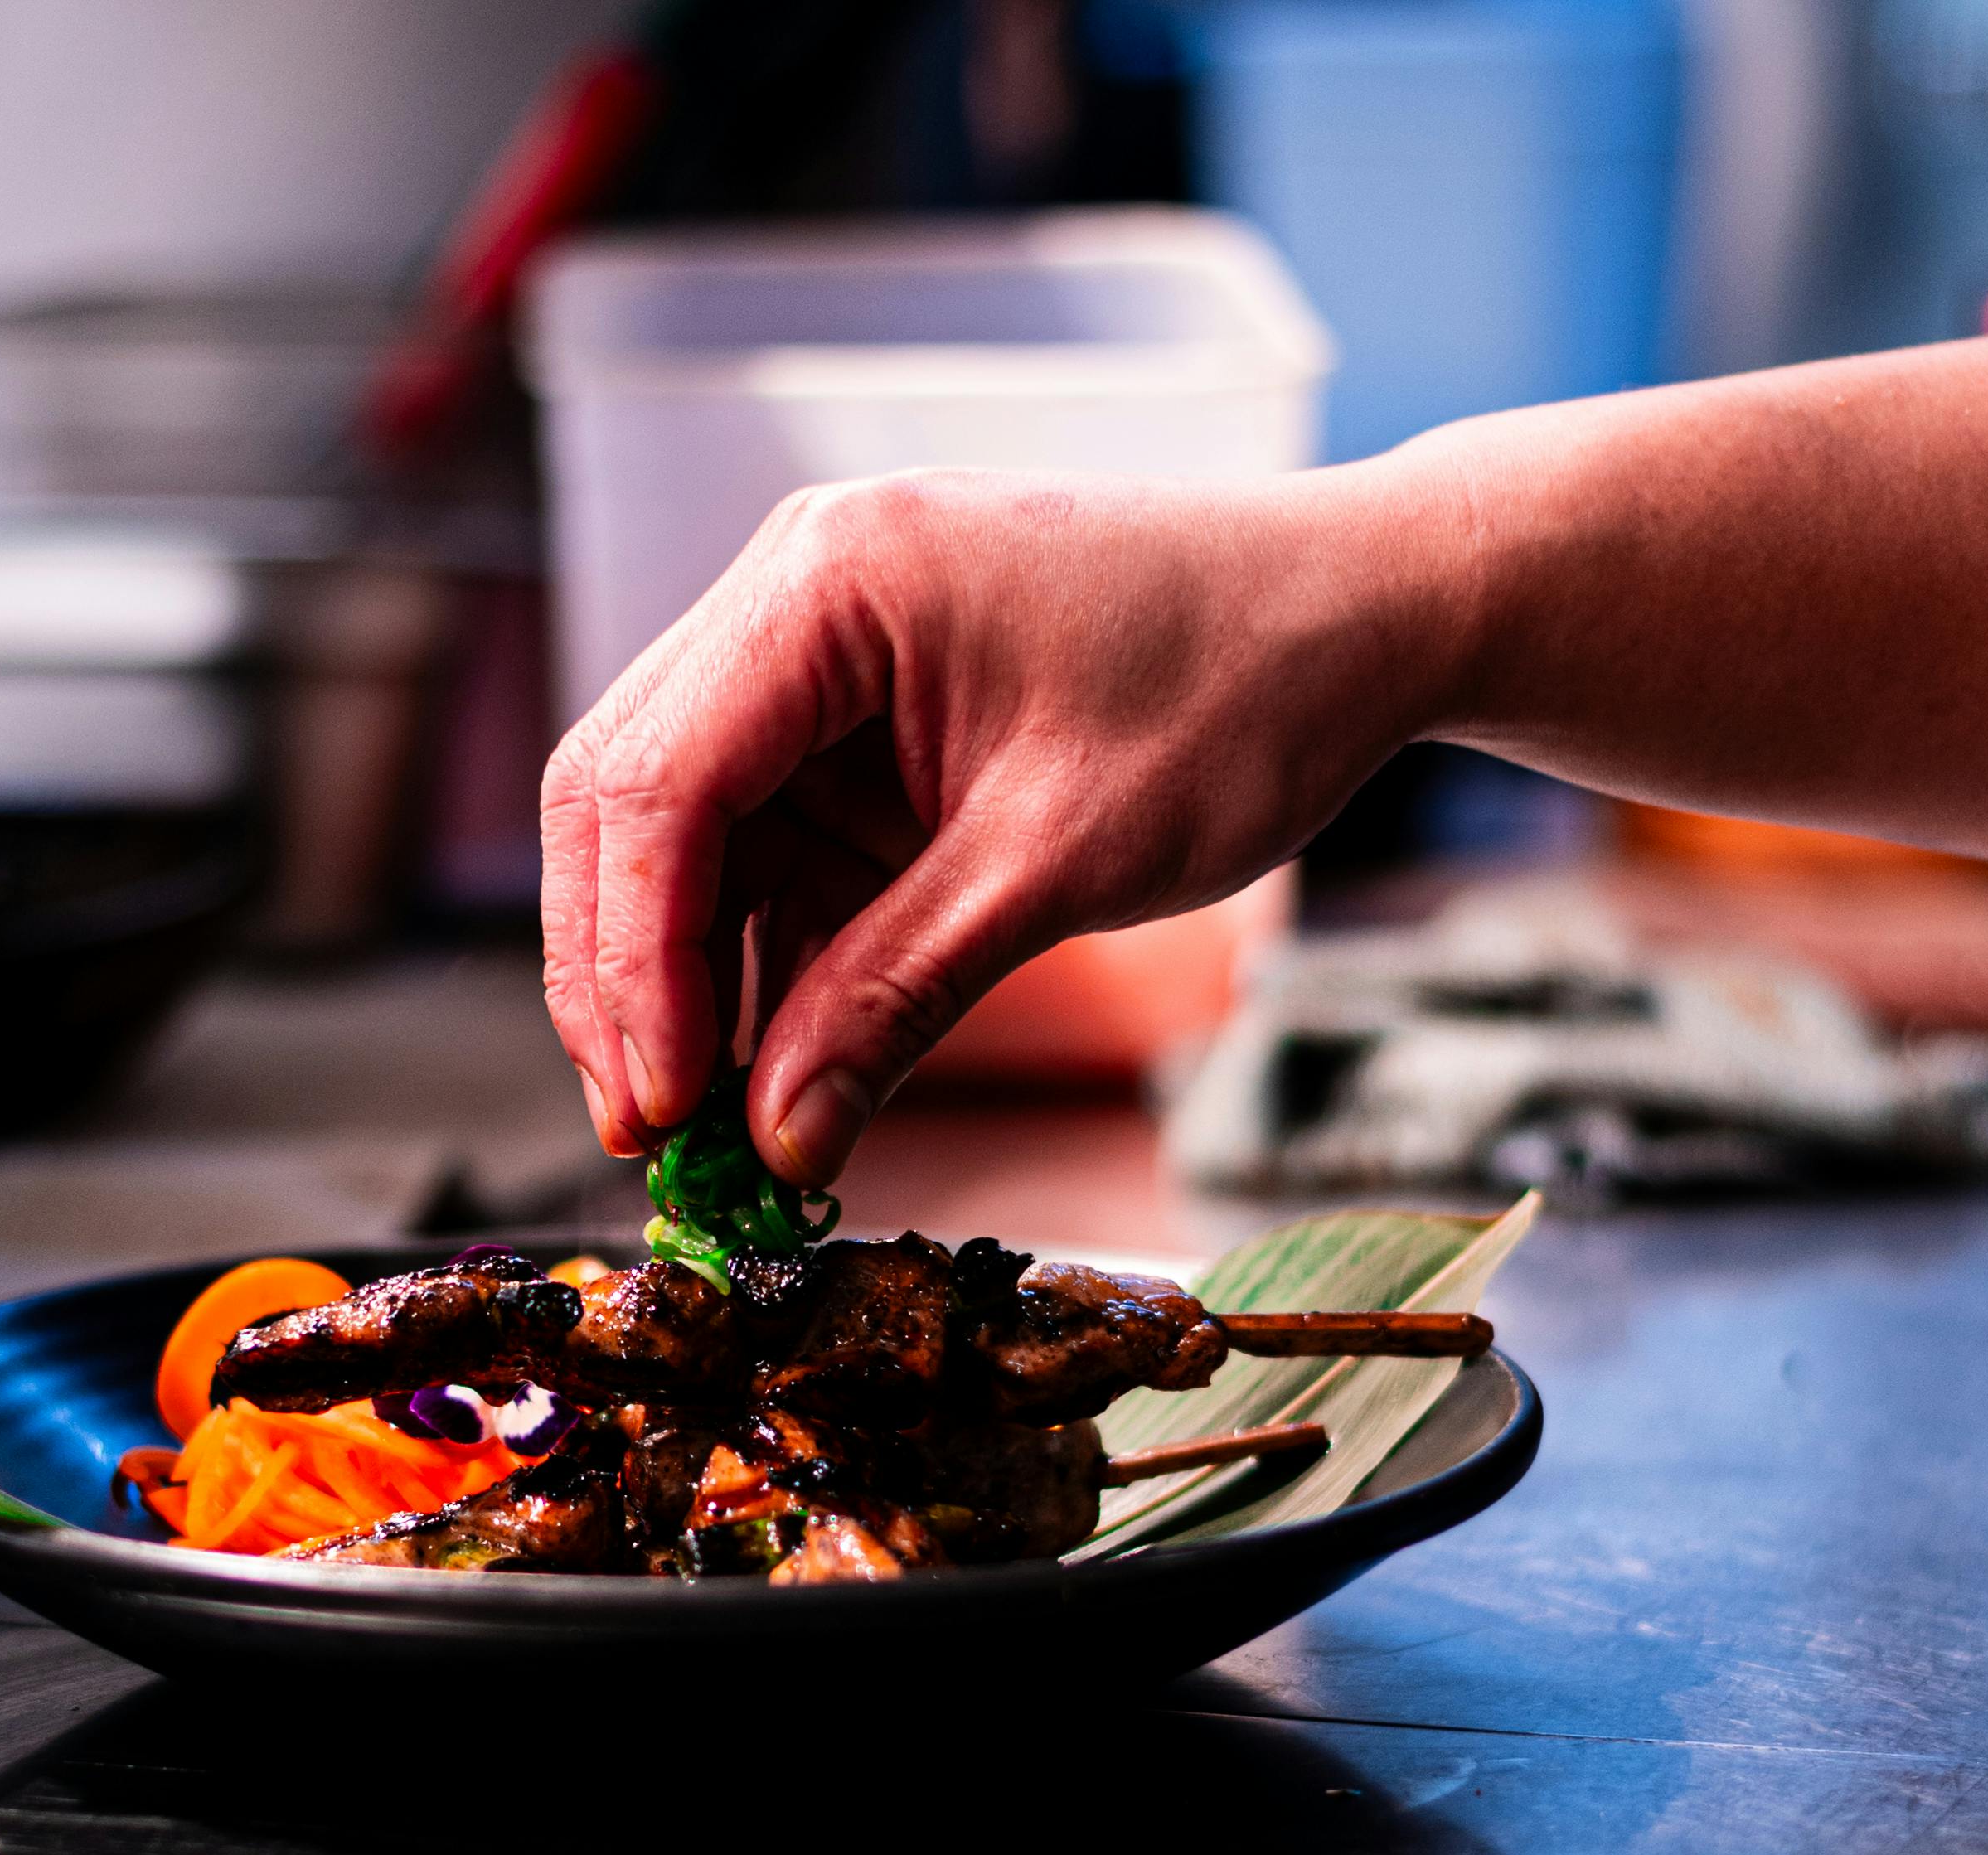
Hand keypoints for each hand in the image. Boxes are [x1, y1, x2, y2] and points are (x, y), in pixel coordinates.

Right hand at [540, 462, 1468, 1183]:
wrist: (1361, 612)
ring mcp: (819, 656)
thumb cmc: (1243, 690)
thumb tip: (779, 1141)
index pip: (656, 783)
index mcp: (829, 581)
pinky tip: (769, 1066)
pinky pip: (765, 846)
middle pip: (629, 802)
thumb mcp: (1059, 863)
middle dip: (626, 977)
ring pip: (679, 834)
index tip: (655, 1107)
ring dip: (679, 978)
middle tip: (650, 1136)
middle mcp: (794, 595)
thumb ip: (899, 995)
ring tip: (703, 1133)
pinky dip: (756, 956)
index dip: (632, 963)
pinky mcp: (860, 722)